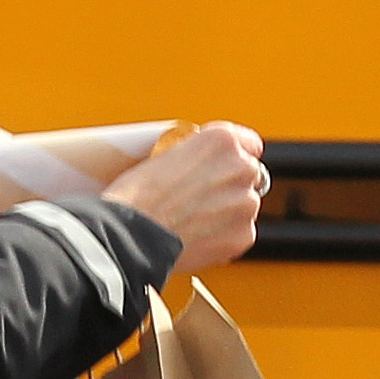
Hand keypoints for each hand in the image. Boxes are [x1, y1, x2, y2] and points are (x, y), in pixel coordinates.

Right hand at [103, 121, 268, 273]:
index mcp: (222, 140)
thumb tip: (200, 169)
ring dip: (226, 213)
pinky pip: (238, 234)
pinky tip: (196, 238)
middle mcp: (242, 168)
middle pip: (247, 175)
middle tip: (198, 199)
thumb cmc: (136, 196)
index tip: (222, 166)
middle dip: (228, 186)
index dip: (231, 156)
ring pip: (242, 206)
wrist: (130, 235)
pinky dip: (223, 238)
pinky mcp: (244, 235)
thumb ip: (196, 157)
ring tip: (192, 222)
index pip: (249, 143)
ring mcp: (246, 204)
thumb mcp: (165, 155)